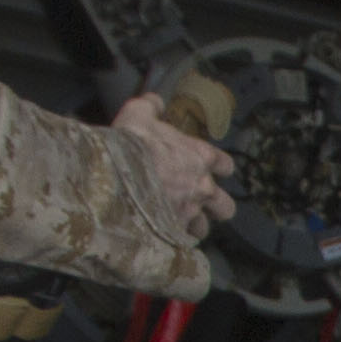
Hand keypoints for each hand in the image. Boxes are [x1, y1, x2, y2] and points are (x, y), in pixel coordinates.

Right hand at [112, 90, 236, 235]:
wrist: (114, 175)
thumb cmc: (131, 143)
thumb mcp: (138, 113)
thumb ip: (150, 106)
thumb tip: (155, 100)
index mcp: (201, 157)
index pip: (225, 165)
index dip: (218, 168)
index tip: (209, 169)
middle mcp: (203, 187)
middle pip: (226, 206)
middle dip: (216, 207)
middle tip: (200, 203)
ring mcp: (190, 212)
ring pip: (204, 227)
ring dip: (194, 225)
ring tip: (178, 222)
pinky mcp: (175, 231)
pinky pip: (181, 241)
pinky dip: (174, 238)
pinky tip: (162, 236)